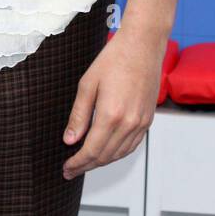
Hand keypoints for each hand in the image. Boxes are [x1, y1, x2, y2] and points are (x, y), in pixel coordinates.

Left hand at [61, 25, 164, 178]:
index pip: (91, 151)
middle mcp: (129, 123)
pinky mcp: (148, 119)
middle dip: (86, 166)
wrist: (143, 45)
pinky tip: (107, 152)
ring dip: (102, 162)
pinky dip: (118, 153)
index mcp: (111, 115)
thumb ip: (79, 115)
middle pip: (105, 156)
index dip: (77, 163)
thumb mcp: (88, 83)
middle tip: (71, 169)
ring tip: (86, 163)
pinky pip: (132, 145)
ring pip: (119, 154)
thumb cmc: (114, 59)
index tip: (66, 168)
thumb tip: (69, 140)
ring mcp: (141, 123)